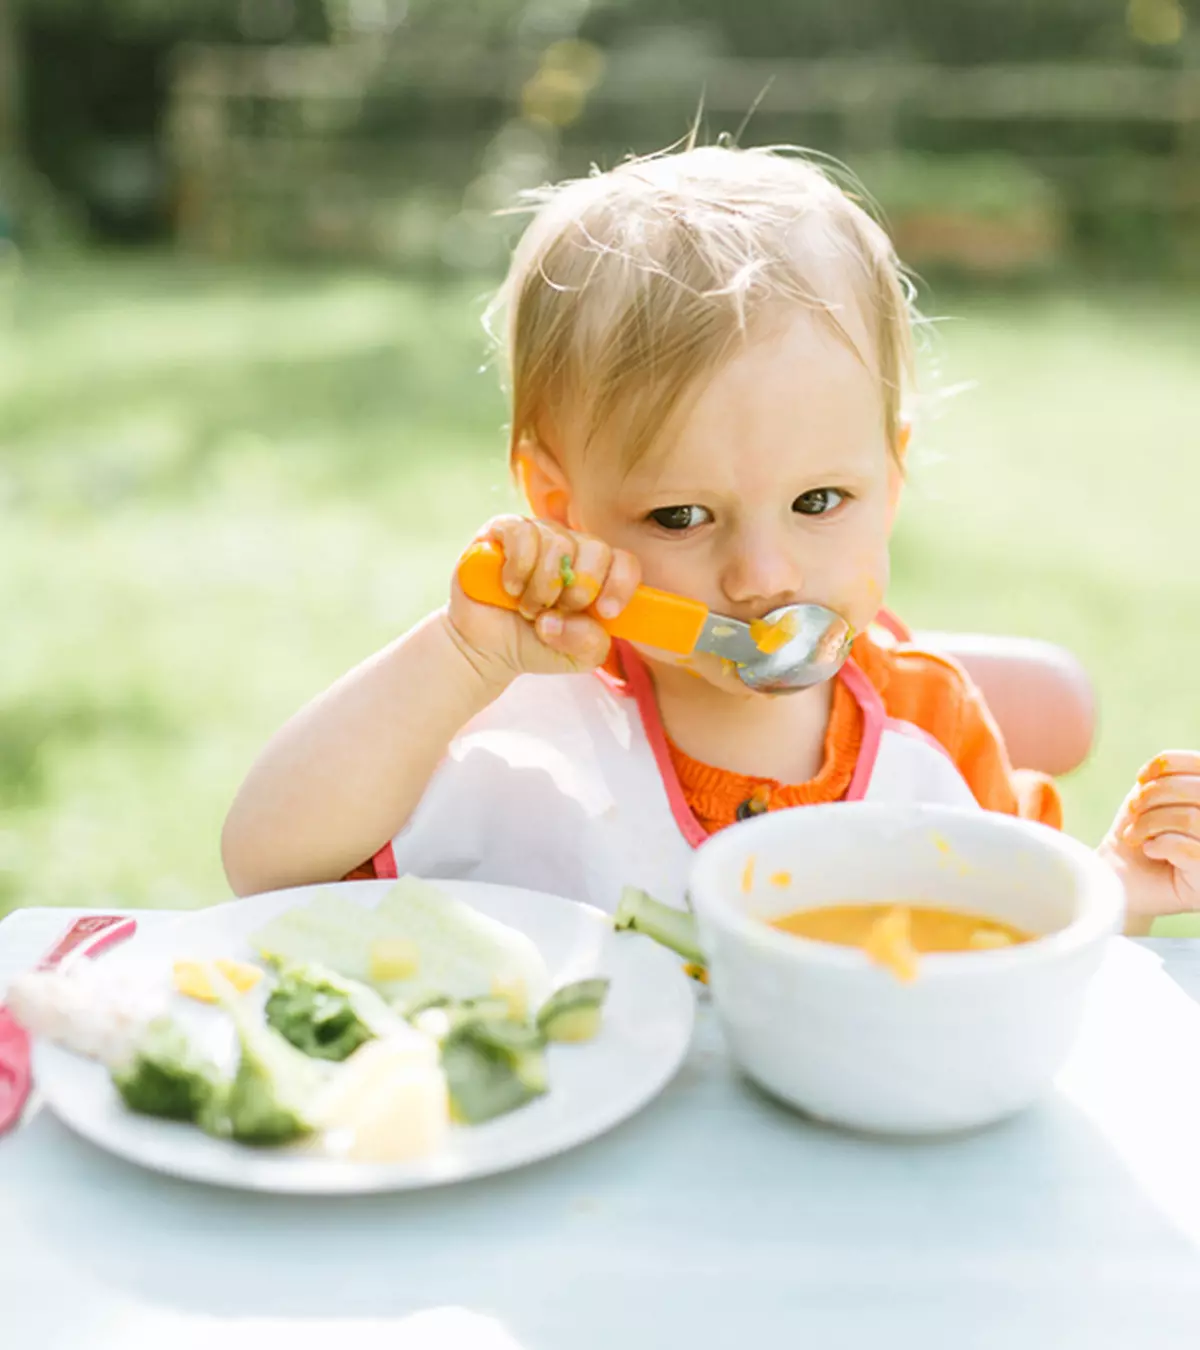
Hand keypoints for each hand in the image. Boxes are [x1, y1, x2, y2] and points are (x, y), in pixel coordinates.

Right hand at [445, 515, 639, 685]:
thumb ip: (591, 645)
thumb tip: (566, 618)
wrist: (485, 648)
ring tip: (527, 608)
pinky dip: (518, 567)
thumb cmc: (536, 645)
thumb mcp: (575, 657)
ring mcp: (539, 535)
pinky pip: (524, 534)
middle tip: (556, 612)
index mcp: (596, 574)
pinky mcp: (504, 530)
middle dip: (578, 591)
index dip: (620, 585)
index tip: (605, 612)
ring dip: (542, 588)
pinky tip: (510, 587)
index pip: (625, 563)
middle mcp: (571, 548)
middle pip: (597, 549)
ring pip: (559, 544)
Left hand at [1099, 751, 1199, 932]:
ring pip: (1191, 819)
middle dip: (1154, 796)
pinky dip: (1159, 844)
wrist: (1122, 879)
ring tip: (1134, 834)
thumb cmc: (1140, 835)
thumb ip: (1166, 778)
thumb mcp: (1151, 798)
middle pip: (1197, 790)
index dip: (1173, 763)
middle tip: (1133, 810)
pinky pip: (1189, 849)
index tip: (1142, 776)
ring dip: (1150, 822)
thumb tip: (1164, 766)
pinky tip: (1150, 850)